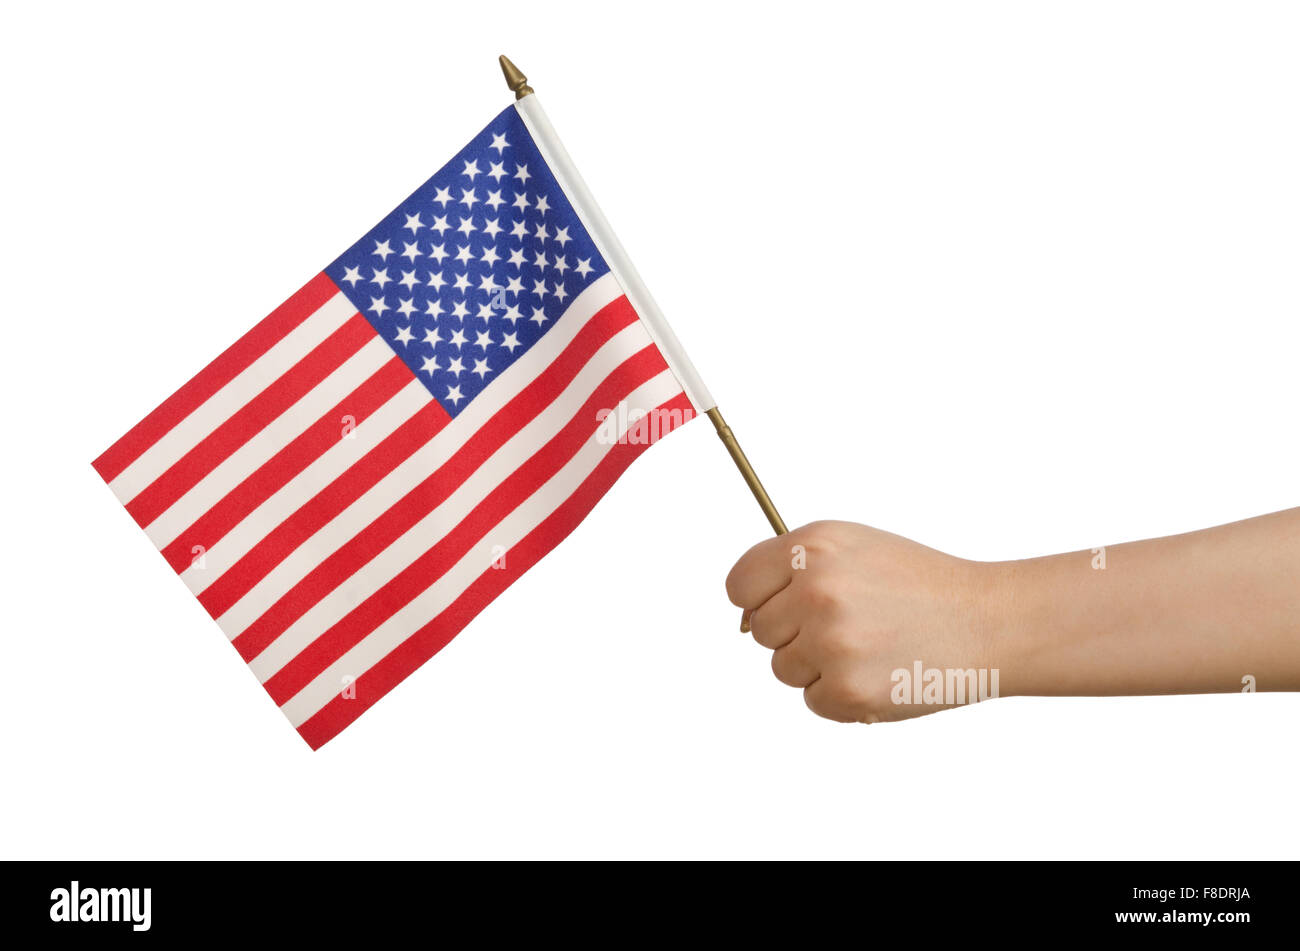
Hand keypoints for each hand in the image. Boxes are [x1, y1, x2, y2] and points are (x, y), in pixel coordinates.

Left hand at [725, 521, 1000, 723]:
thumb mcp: (853, 545)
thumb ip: (794, 566)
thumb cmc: (918, 583)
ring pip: (783, 668)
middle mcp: (817, 591)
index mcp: (814, 547)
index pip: (740, 585)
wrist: (987, 620)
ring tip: (870, 646)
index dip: (758, 599)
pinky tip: (880, 671)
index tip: (779, 607)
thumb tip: (744, 612)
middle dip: (794, 632)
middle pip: (760, 630)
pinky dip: (842, 696)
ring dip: (818, 666)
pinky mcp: (848, 691)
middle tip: (849, 624)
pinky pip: (814, 701)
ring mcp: (831, 643)